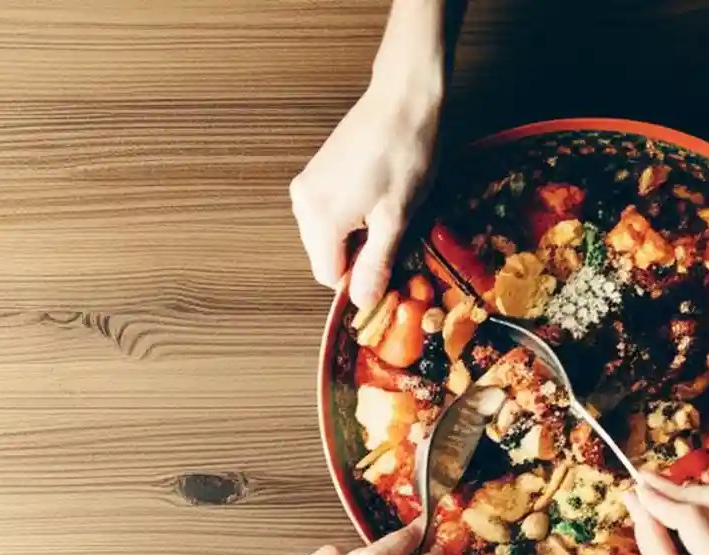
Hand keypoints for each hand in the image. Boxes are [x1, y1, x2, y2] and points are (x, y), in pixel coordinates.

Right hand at [289, 0, 448, 308]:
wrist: (403, 97)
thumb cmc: (405, 153)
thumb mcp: (398, 216)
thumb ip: (376, 263)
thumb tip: (362, 303)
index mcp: (321, 218)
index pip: (330, 276)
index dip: (361, 278)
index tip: (392, 264)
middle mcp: (303, 204)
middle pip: (325, 257)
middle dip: (358, 256)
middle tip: (394, 233)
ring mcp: (306, 187)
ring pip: (326, 236)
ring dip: (355, 236)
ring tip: (386, 209)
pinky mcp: (314, 173)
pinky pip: (327, 213)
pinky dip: (350, 216)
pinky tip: (375, 195)